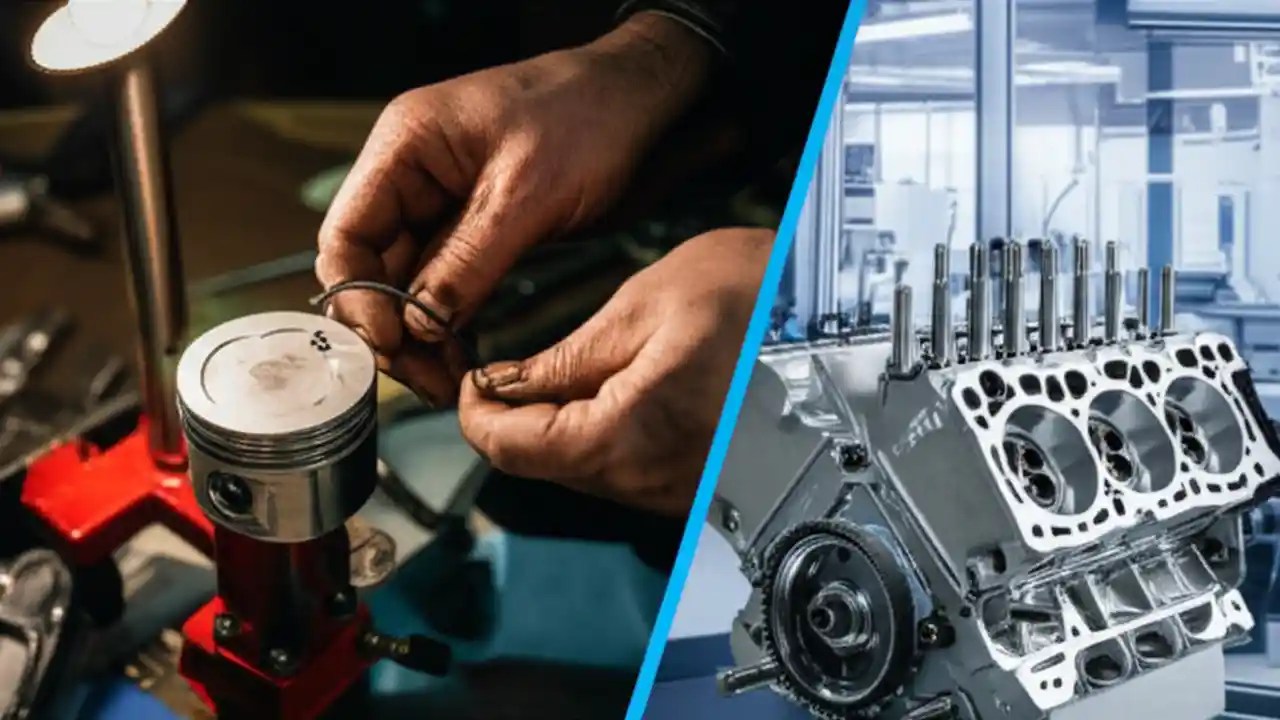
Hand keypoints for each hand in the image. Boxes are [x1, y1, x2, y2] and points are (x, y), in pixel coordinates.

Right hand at [314, 12, 712, 405]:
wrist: (639, 99)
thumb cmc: (587, 117)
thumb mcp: (527, 194)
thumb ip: (468, 261)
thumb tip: (418, 324)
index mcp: (406, 145)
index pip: (346, 233)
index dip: (356, 297)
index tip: (390, 343)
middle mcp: (411, 174)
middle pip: (370, 266)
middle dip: (389, 327)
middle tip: (422, 379)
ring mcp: (441, 201)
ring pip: (405, 281)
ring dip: (418, 333)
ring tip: (442, 380)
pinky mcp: (474, 226)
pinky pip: (444, 281)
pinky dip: (447, 320)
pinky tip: (459, 356)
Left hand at [457, 228, 774, 516]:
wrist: (840, 317)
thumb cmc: (761, 297)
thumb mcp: (644, 306)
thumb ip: (564, 358)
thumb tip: (504, 384)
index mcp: (627, 434)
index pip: (510, 449)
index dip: (474, 413)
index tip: (471, 380)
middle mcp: (650, 479)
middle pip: (544, 466)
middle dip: (515, 418)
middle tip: (507, 367)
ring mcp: (676, 487)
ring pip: (583, 468)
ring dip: (557, 424)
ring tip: (565, 369)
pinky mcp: (696, 481)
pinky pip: (626, 466)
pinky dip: (601, 431)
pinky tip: (615, 387)